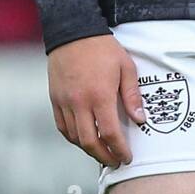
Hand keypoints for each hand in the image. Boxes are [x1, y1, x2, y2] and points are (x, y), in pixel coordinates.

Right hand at [47, 34, 146, 166]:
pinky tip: (83, 138)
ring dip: (88, 148)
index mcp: (100, 94)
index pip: (109, 132)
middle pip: (89, 141)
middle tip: (114, 160)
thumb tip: (139, 118)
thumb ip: (132, 95)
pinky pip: (62, 126)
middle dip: (103, 156)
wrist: (73, 32)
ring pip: (74, 137)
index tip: (125, 156)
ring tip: (101, 151)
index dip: (118, 148)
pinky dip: (72, 137)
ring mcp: (65, 102)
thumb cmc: (102, 48)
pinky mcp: (55, 99)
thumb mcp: (125, 66)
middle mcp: (80, 102)